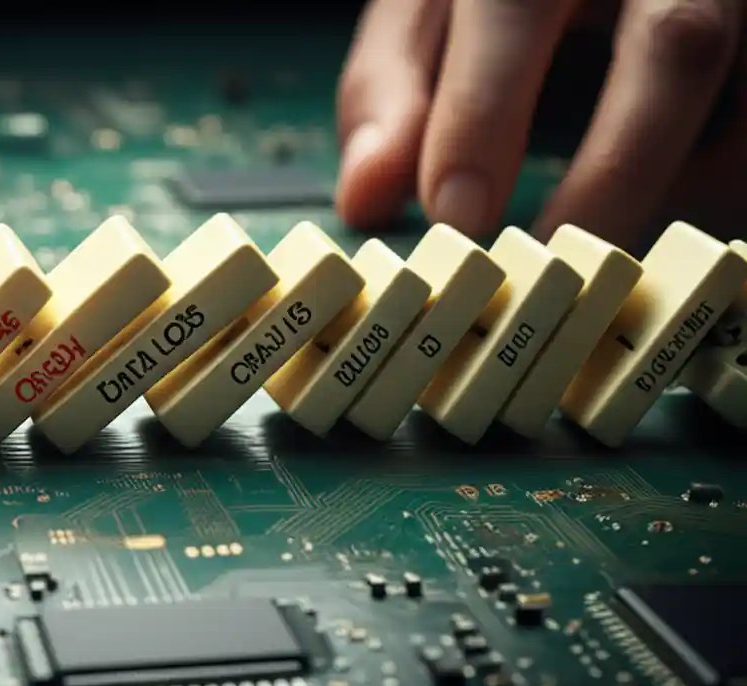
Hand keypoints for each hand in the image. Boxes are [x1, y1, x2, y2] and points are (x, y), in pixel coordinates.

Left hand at [335, 0, 745, 247]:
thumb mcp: (430, 14)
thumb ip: (392, 91)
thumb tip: (366, 199)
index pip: (515, 8)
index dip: (483, 113)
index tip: (455, 214)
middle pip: (674, 45)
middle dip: (614, 172)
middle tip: (550, 267)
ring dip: (690, 186)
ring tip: (612, 258)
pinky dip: (724, 182)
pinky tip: (673, 212)